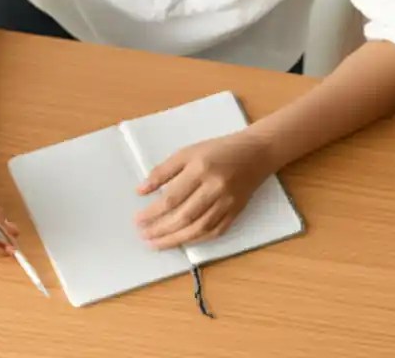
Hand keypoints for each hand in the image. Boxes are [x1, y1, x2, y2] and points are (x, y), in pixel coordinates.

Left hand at [135, 132, 274, 249]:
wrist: (256, 153)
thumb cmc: (218, 150)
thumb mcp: (186, 153)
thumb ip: (162, 171)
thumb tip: (140, 191)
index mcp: (199, 170)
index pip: (172, 198)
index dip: (153, 212)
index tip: (138, 220)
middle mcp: (214, 188)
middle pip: (185, 217)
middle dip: (162, 230)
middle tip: (144, 236)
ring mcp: (227, 202)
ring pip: (200, 228)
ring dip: (176, 240)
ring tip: (157, 244)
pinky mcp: (236, 211)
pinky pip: (215, 231)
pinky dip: (197, 239)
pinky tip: (182, 241)